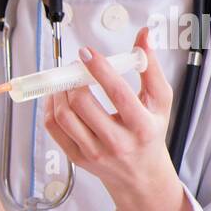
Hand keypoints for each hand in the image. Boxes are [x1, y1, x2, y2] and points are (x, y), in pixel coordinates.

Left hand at [43, 25, 176, 201]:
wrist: (141, 175)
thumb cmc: (151, 132)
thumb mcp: (160, 101)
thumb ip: (150, 67)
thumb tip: (144, 35)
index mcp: (141, 126)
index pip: (117, 93)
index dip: (99, 69)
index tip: (86, 53)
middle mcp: (117, 143)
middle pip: (83, 104)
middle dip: (74, 78)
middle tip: (76, 65)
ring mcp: (94, 153)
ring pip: (63, 116)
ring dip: (59, 91)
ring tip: (66, 79)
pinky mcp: (77, 158)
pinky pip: (54, 129)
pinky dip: (51, 107)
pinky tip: (58, 96)